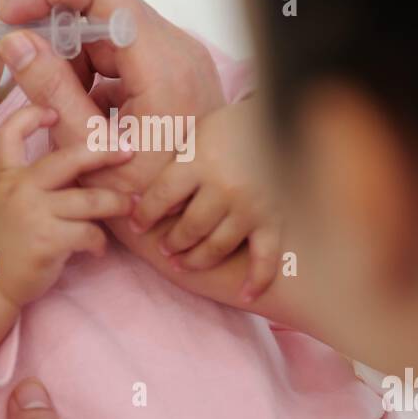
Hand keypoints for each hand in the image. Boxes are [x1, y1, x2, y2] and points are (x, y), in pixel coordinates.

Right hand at [0, 0, 226, 194]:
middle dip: (58, 31)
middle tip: (27, 64)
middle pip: (105, 6)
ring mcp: (181, 59)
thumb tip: (14, 42)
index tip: (14, 16)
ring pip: (113, 31)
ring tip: (62, 103)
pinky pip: (129, 52)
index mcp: (160, 63)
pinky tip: (86, 110)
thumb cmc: (148, 197)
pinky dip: (97, 71)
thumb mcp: (88, 145)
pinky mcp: (178, 72)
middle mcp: (177, 50)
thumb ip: (50, 89)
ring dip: (76, 56)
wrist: (198, 221)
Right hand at [0, 105, 133, 309]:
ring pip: (91, 200)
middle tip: (129, 151)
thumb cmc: (0, 243)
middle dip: (105, 152)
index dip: (30, 116)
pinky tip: (97, 250)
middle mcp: (20, 189)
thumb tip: (73, 170)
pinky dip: (99, 242)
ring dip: (117, 203)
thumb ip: (30, 182)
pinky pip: (89, 233)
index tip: (54, 113)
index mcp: (8, 177)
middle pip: (70, 159)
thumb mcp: (4, 202)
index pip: (10, 134)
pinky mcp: (47, 241)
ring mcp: (34, 214)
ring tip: (130, 207)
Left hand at [129, 98, 282, 301]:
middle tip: (164, 248)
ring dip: (196, 260)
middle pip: (188, 228)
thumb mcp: (195, 136)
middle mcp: (223, 186)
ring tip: (183, 262)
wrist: (281, 123)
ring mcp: (251, 206)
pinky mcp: (275, 219)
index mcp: (198, 161)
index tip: (136, 224)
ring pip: (216, 247)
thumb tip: (142, 198)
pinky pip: (266, 257)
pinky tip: (246, 295)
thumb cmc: (229, 129)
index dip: (144, 215)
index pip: (160, 197)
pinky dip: (258, 280)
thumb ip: (172, 165)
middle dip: (171, 242)